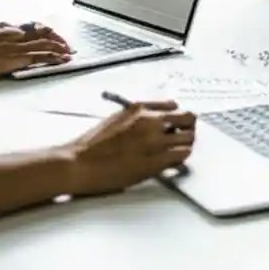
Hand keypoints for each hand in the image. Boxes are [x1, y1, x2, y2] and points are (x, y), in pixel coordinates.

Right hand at [0, 22, 72, 83]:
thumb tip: (3, 45)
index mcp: (4, 28)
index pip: (31, 28)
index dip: (45, 33)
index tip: (53, 37)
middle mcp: (12, 34)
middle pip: (42, 32)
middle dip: (57, 38)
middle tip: (66, 45)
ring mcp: (14, 46)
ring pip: (45, 43)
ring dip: (60, 48)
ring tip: (70, 52)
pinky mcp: (14, 58)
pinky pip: (40, 56)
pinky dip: (54, 57)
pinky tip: (63, 59)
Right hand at [66, 100, 196, 195]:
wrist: (79, 163)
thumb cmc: (92, 145)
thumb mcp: (116, 119)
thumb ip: (139, 117)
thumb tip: (158, 120)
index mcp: (140, 109)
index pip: (174, 106)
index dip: (176, 117)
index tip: (175, 125)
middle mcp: (151, 121)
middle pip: (189, 118)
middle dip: (187, 128)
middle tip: (181, 138)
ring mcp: (155, 141)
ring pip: (189, 138)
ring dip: (185, 145)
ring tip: (175, 153)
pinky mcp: (155, 161)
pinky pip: (182, 156)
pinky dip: (180, 159)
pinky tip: (171, 163)